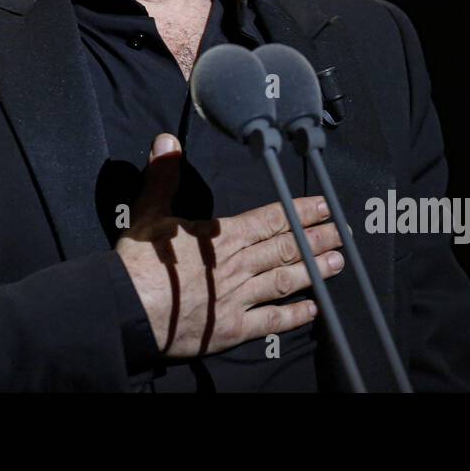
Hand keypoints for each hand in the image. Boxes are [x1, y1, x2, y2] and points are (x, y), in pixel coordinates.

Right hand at [114, 132, 343, 358]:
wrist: (128, 309)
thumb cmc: (140, 263)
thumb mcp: (149, 212)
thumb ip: (163, 177)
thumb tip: (166, 141)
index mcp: (222, 236)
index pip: (270, 219)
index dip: (300, 212)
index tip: (323, 207)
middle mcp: (237, 265)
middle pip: (285, 248)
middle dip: (316, 238)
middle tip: (341, 234)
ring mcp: (237, 298)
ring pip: (285, 280)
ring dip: (313, 271)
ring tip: (337, 263)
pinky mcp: (232, 329)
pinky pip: (270, 321)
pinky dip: (293, 316)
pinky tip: (312, 310)